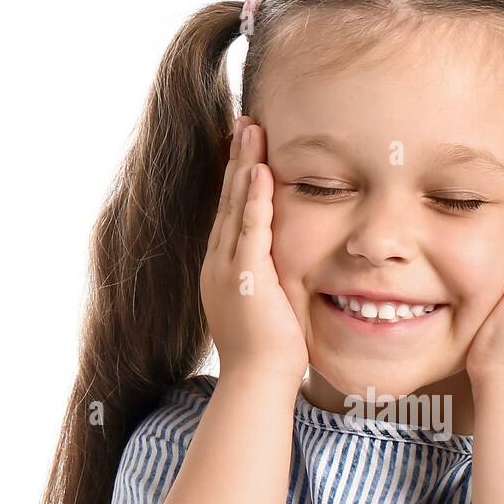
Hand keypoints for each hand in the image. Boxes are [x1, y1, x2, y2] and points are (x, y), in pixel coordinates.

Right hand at [201, 116, 307, 386]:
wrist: (257, 382)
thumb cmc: (269, 355)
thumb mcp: (268, 308)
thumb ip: (272, 282)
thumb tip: (285, 273)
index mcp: (223, 269)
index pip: (230, 213)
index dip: (237, 177)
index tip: (246, 146)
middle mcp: (218, 263)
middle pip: (226, 199)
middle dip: (236, 158)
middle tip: (243, 122)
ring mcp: (228, 269)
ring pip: (234, 206)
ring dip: (243, 165)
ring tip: (250, 130)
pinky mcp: (245, 278)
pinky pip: (249, 230)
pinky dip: (254, 199)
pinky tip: (259, 172)